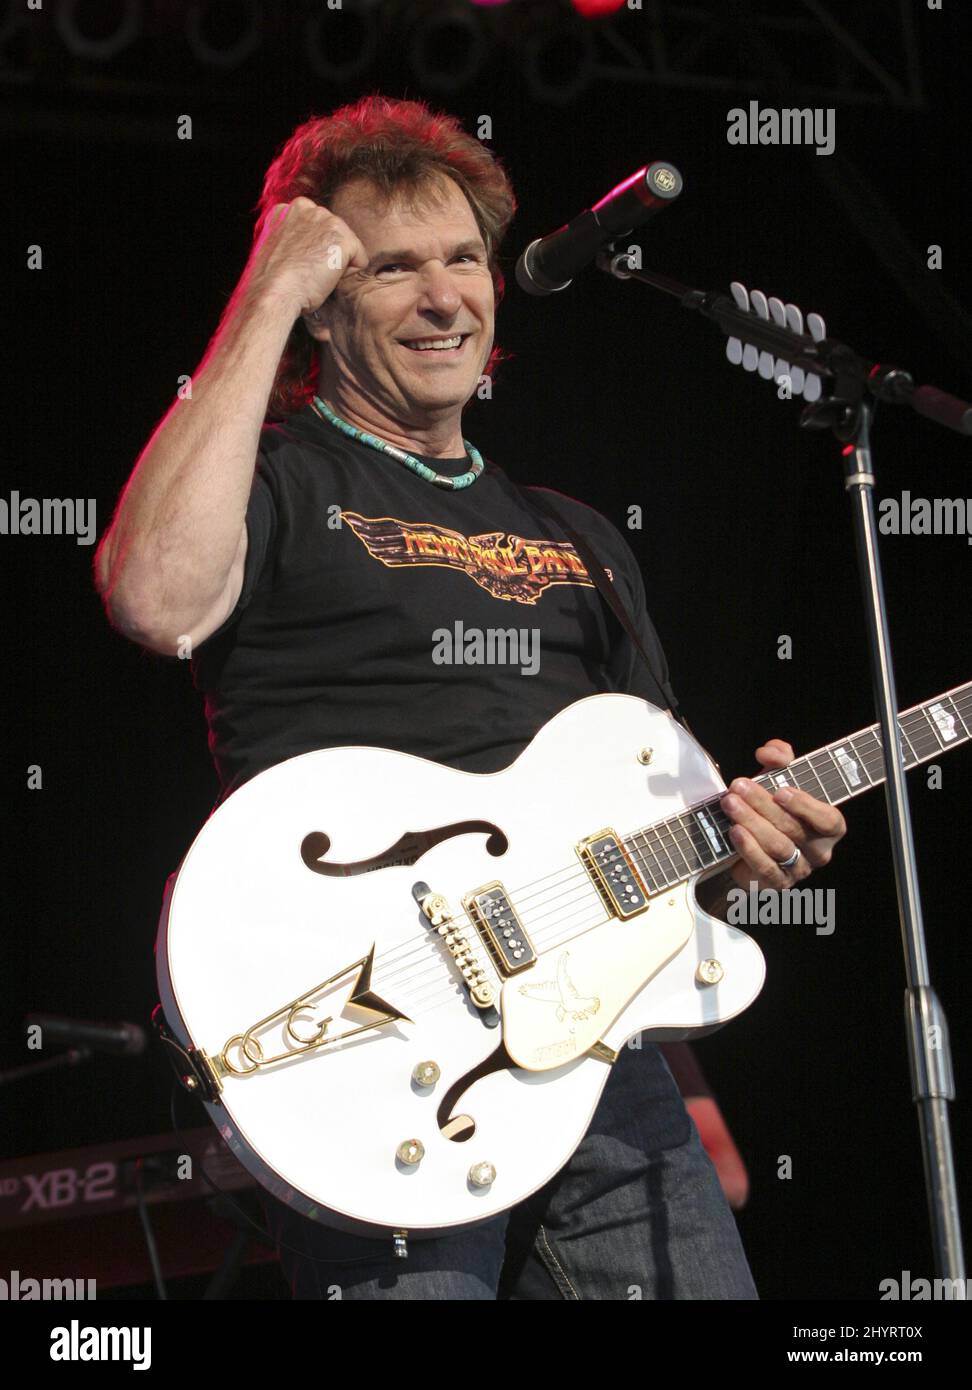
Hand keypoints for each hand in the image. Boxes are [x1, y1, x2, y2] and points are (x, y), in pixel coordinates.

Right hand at [244, 196, 368, 318]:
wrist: (274, 292)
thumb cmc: (273, 283)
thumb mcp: (277, 250)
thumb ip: (292, 239)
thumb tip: (304, 250)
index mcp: (287, 210)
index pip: (316, 229)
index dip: (312, 252)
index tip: (297, 264)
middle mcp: (306, 207)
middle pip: (333, 235)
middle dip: (326, 255)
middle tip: (306, 272)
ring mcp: (325, 219)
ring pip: (346, 247)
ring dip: (336, 265)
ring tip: (313, 275)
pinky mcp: (342, 236)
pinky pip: (360, 260)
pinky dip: (349, 275)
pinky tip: (326, 279)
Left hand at [720, 738, 846, 891]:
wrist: (750, 846)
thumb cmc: (771, 809)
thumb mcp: (777, 778)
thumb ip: (780, 758)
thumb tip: (770, 752)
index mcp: (828, 827)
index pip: (829, 820)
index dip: (806, 806)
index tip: (781, 790)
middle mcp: (819, 851)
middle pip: (793, 828)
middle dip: (763, 804)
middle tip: (738, 786)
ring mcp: (799, 870)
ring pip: (778, 846)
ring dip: (751, 822)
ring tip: (730, 803)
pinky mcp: (777, 883)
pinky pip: (764, 867)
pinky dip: (748, 848)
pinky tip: (735, 831)